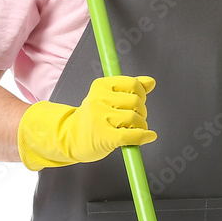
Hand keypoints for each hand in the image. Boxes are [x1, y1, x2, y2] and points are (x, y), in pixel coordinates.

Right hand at [17, 75, 156, 170]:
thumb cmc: (94, 117)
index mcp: (101, 85)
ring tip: (134, 129)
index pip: (133, 83)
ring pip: (134, 118)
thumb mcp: (108, 96)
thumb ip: (130, 88)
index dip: (141, 93)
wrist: (70, 138)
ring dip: (141, 126)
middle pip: (136, 101)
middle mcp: (99, 99)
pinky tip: (148, 136)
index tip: (138, 101)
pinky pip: (131, 135)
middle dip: (141, 111)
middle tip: (134, 118)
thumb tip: (151, 81)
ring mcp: (100, 117)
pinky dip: (143, 136)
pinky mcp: (104, 136)